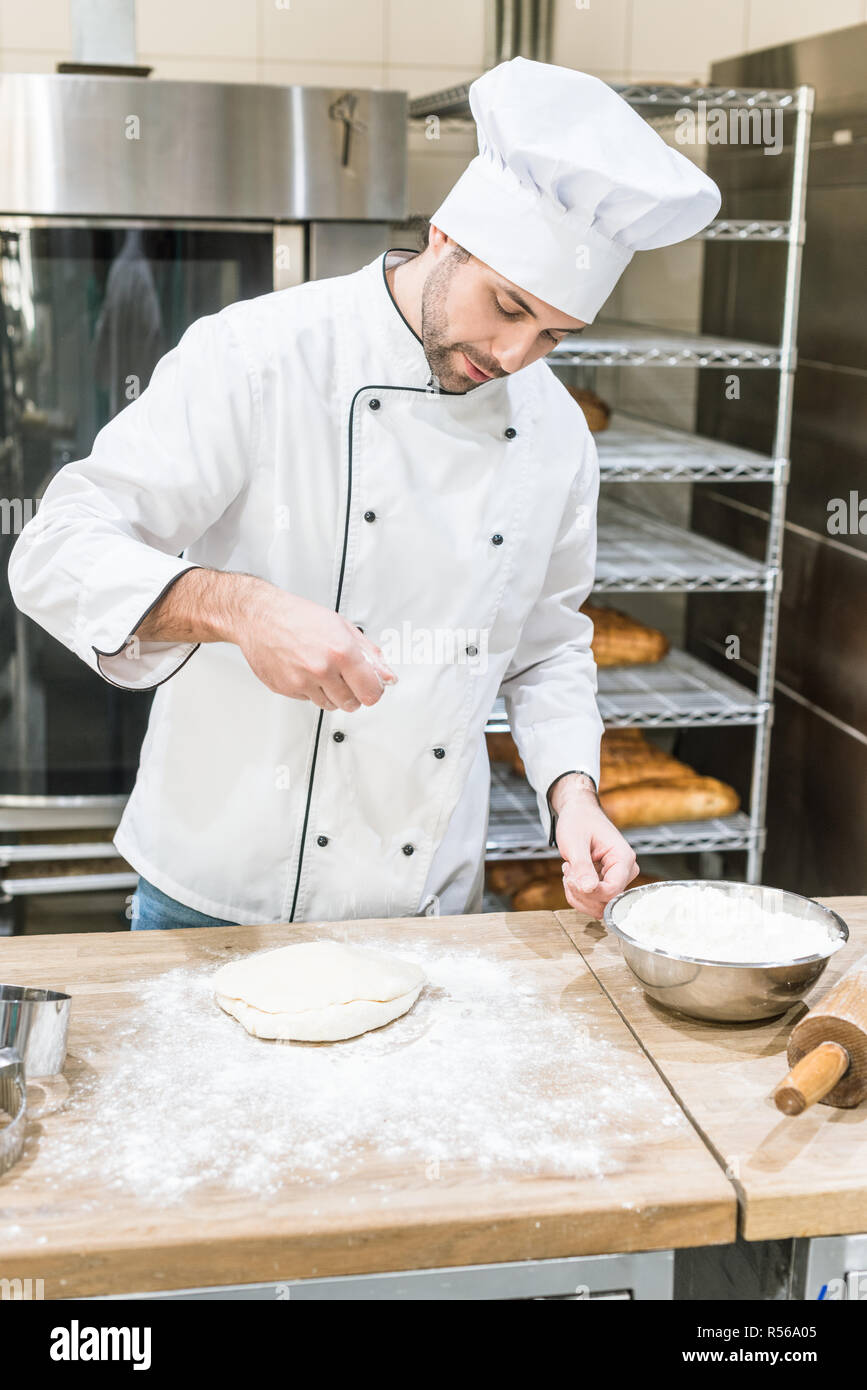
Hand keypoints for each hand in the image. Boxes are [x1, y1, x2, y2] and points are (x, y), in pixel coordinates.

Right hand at [236, 586, 396, 711]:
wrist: (260, 617)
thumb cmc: (298, 617)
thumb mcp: (342, 627)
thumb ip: (369, 654)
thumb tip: (386, 674)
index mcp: (340, 651)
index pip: (371, 692)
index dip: (374, 691)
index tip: (373, 687)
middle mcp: (321, 669)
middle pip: (352, 704)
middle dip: (354, 694)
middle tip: (348, 679)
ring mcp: (302, 682)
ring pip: (330, 705)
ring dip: (332, 694)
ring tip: (324, 672)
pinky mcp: (286, 689)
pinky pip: (308, 700)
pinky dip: (311, 690)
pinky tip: (306, 671)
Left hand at [552, 778, 638, 919]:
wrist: (579, 814)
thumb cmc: (578, 822)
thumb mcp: (575, 842)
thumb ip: (582, 867)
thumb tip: (589, 889)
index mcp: (623, 858)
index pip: (612, 891)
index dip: (589, 892)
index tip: (571, 879)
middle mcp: (626, 871)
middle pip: (606, 901)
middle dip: (581, 893)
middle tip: (568, 872)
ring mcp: (618, 878)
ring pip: (599, 905)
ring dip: (577, 894)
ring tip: (570, 871)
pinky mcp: (609, 883)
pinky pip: (594, 901)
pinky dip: (578, 894)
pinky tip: (573, 875)